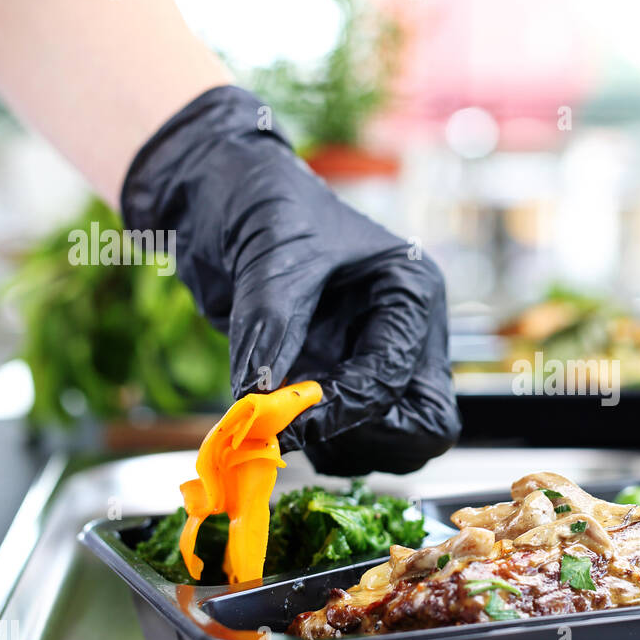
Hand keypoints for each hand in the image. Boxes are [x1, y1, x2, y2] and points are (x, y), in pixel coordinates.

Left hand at [121, 85, 459, 474]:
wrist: (217, 194)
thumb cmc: (258, 202)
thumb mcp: (270, 254)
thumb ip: (270, 326)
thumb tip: (258, 397)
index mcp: (411, 292)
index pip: (398, 376)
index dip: (347, 408)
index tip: (287, 422)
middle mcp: (406, 334)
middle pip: (422, 425)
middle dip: (364, 438)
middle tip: (298, 430)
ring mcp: (374, 362)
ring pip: (389, 443)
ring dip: (333, 445)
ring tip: (272, 418)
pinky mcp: (340, 382)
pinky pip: (347, 439)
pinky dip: (311, 441)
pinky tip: (269, 417)